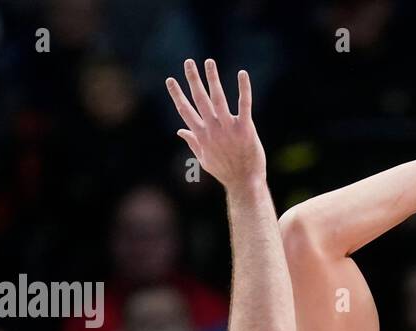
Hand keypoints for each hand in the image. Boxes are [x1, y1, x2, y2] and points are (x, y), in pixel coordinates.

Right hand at [165, 58, 265, 190]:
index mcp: (201, 135)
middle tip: (188, 62)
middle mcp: (212, 129)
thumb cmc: (225, 171)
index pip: (185, 111)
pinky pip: (244, 104)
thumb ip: (192, 142)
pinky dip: (243, 88)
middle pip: (199, 100)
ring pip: (218, 98)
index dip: (177, 95)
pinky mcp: (245, 128)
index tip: (170, 80)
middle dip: (193, 80)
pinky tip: (242, 74)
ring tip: (209, 62)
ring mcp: (229, 128)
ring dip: (213, 79)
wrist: (245, 182)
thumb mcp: (204, 159)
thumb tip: (179, 131)